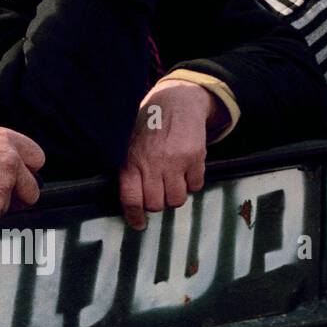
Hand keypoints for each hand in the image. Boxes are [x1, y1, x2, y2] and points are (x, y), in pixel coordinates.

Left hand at [118, 80, 218, 229]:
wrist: (175, 102)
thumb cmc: (148, 127)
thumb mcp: (130, 146)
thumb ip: (131, 171)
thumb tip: (133, 204)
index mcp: (132, 161)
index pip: (131, 198)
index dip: (134, 215)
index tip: (138, 224)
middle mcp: (153, 163)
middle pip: (156, 204)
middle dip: (157, 204)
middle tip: (158, 194)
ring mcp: (176, 161)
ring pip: (177, 199)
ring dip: (175, 195)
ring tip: (172, 182)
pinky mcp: (196, 157)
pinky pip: (196, 186)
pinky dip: (192, 183)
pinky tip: (186, 171)